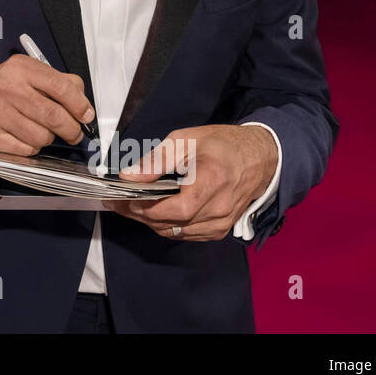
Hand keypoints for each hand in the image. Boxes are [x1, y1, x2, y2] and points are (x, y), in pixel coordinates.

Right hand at [0, 55, 93, 153]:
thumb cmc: (1, 88)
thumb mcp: (26, 73)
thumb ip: (57, 82)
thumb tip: (84, 106)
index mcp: (21, 69)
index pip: (62, 87)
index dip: (80, 105)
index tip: (86, 116)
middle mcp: (8, 89)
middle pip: (55, 116)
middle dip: (71, 129)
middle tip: (73, 133)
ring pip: (42, 137)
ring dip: (48, 139)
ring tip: (39, 130)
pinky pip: (26, 150)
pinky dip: (31, 148)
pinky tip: (23, 138)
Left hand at [102, 124, 277, 240]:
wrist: (259, 158)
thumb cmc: (223, 145)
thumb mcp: (186, 140)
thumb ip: (157, 160)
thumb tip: (129, 177)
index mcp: (212, 182)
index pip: (176, 209)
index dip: (148, 208)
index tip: (123, 200)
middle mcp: (219, 209)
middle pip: (172, 223)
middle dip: (140, 214)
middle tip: (116, 202)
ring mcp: (221, 223)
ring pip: (176, 232)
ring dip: (151, 222)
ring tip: (130, 206)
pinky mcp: (220, 229)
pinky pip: (187, 234)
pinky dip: (167, 226)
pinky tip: (153, 213)